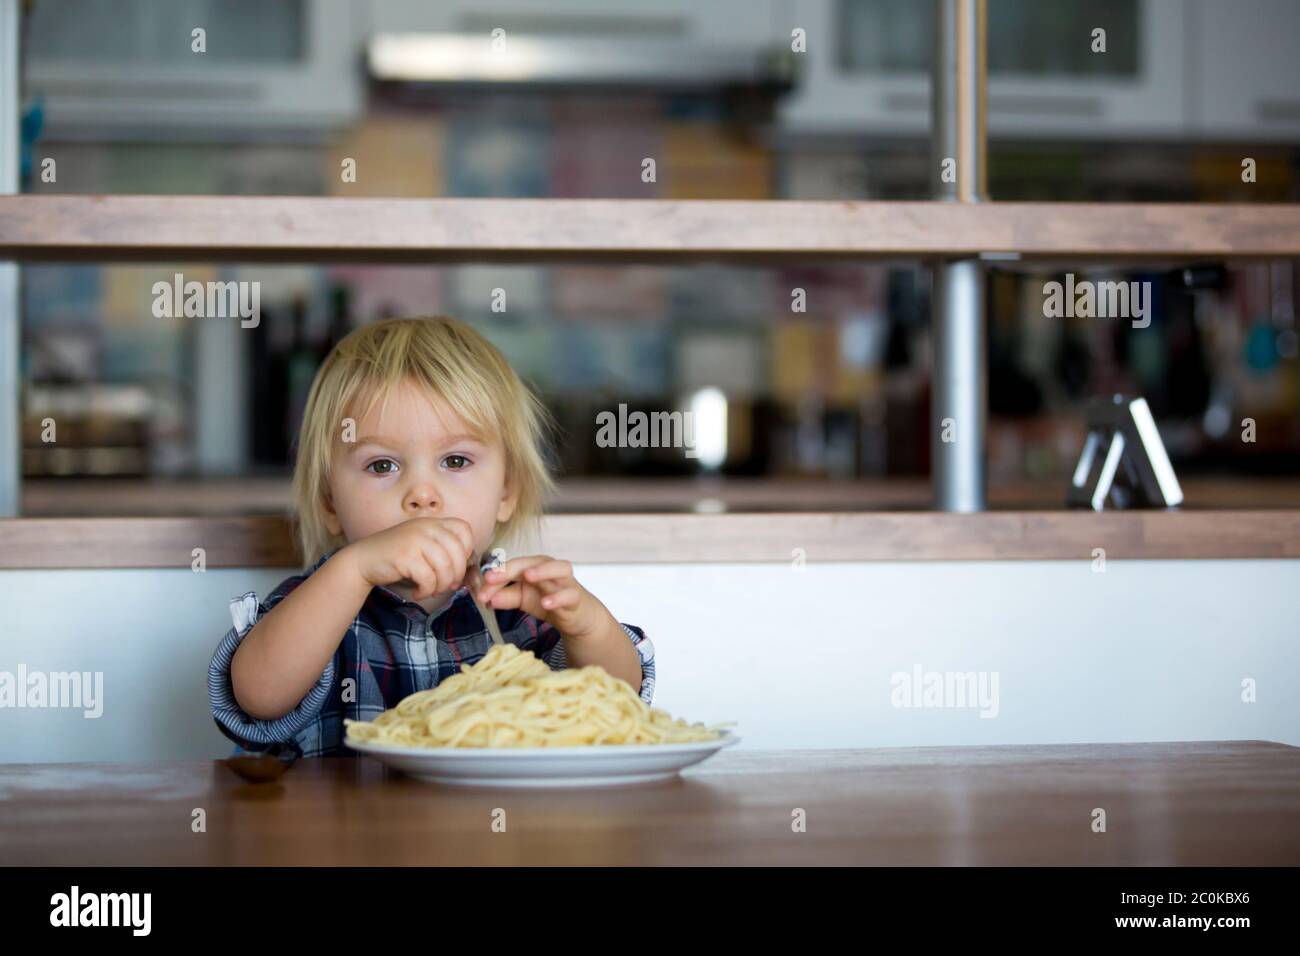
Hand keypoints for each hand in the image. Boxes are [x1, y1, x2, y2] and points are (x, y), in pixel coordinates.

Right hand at [343, 517, 476, 599]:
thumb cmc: (398, 558)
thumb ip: (445, 553)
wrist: (363, 560)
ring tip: (430, 590)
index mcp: (433, 523)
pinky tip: (417, 592)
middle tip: (446, 585)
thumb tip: (471, 575)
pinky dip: (426, 591)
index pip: (464, 530)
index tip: (456, 566)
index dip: (466, 551)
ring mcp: (416, 540)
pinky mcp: (406, 556)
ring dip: (440, 585)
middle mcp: (426, 527)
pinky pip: (428, 578)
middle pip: (458, 553)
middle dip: (456, 575)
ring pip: (445, 568)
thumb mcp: (424, 548)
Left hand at [474, 554, 612, 640]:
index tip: (480, 587)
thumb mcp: (522, 599)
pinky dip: (558, 598)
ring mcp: (565, 582)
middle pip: (532, 562)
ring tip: (528, 576)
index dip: (496, 575)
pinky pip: (569, 594)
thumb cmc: (549, 600)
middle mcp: (550, 569)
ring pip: (559, 569)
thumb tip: (487, 599)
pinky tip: (546, 603)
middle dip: (511, 568)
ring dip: (543, 570)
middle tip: (492, 578)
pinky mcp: (576, 597)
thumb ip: (505, 597)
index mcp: (534, 567)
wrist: (577, 616)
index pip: (513, 567)